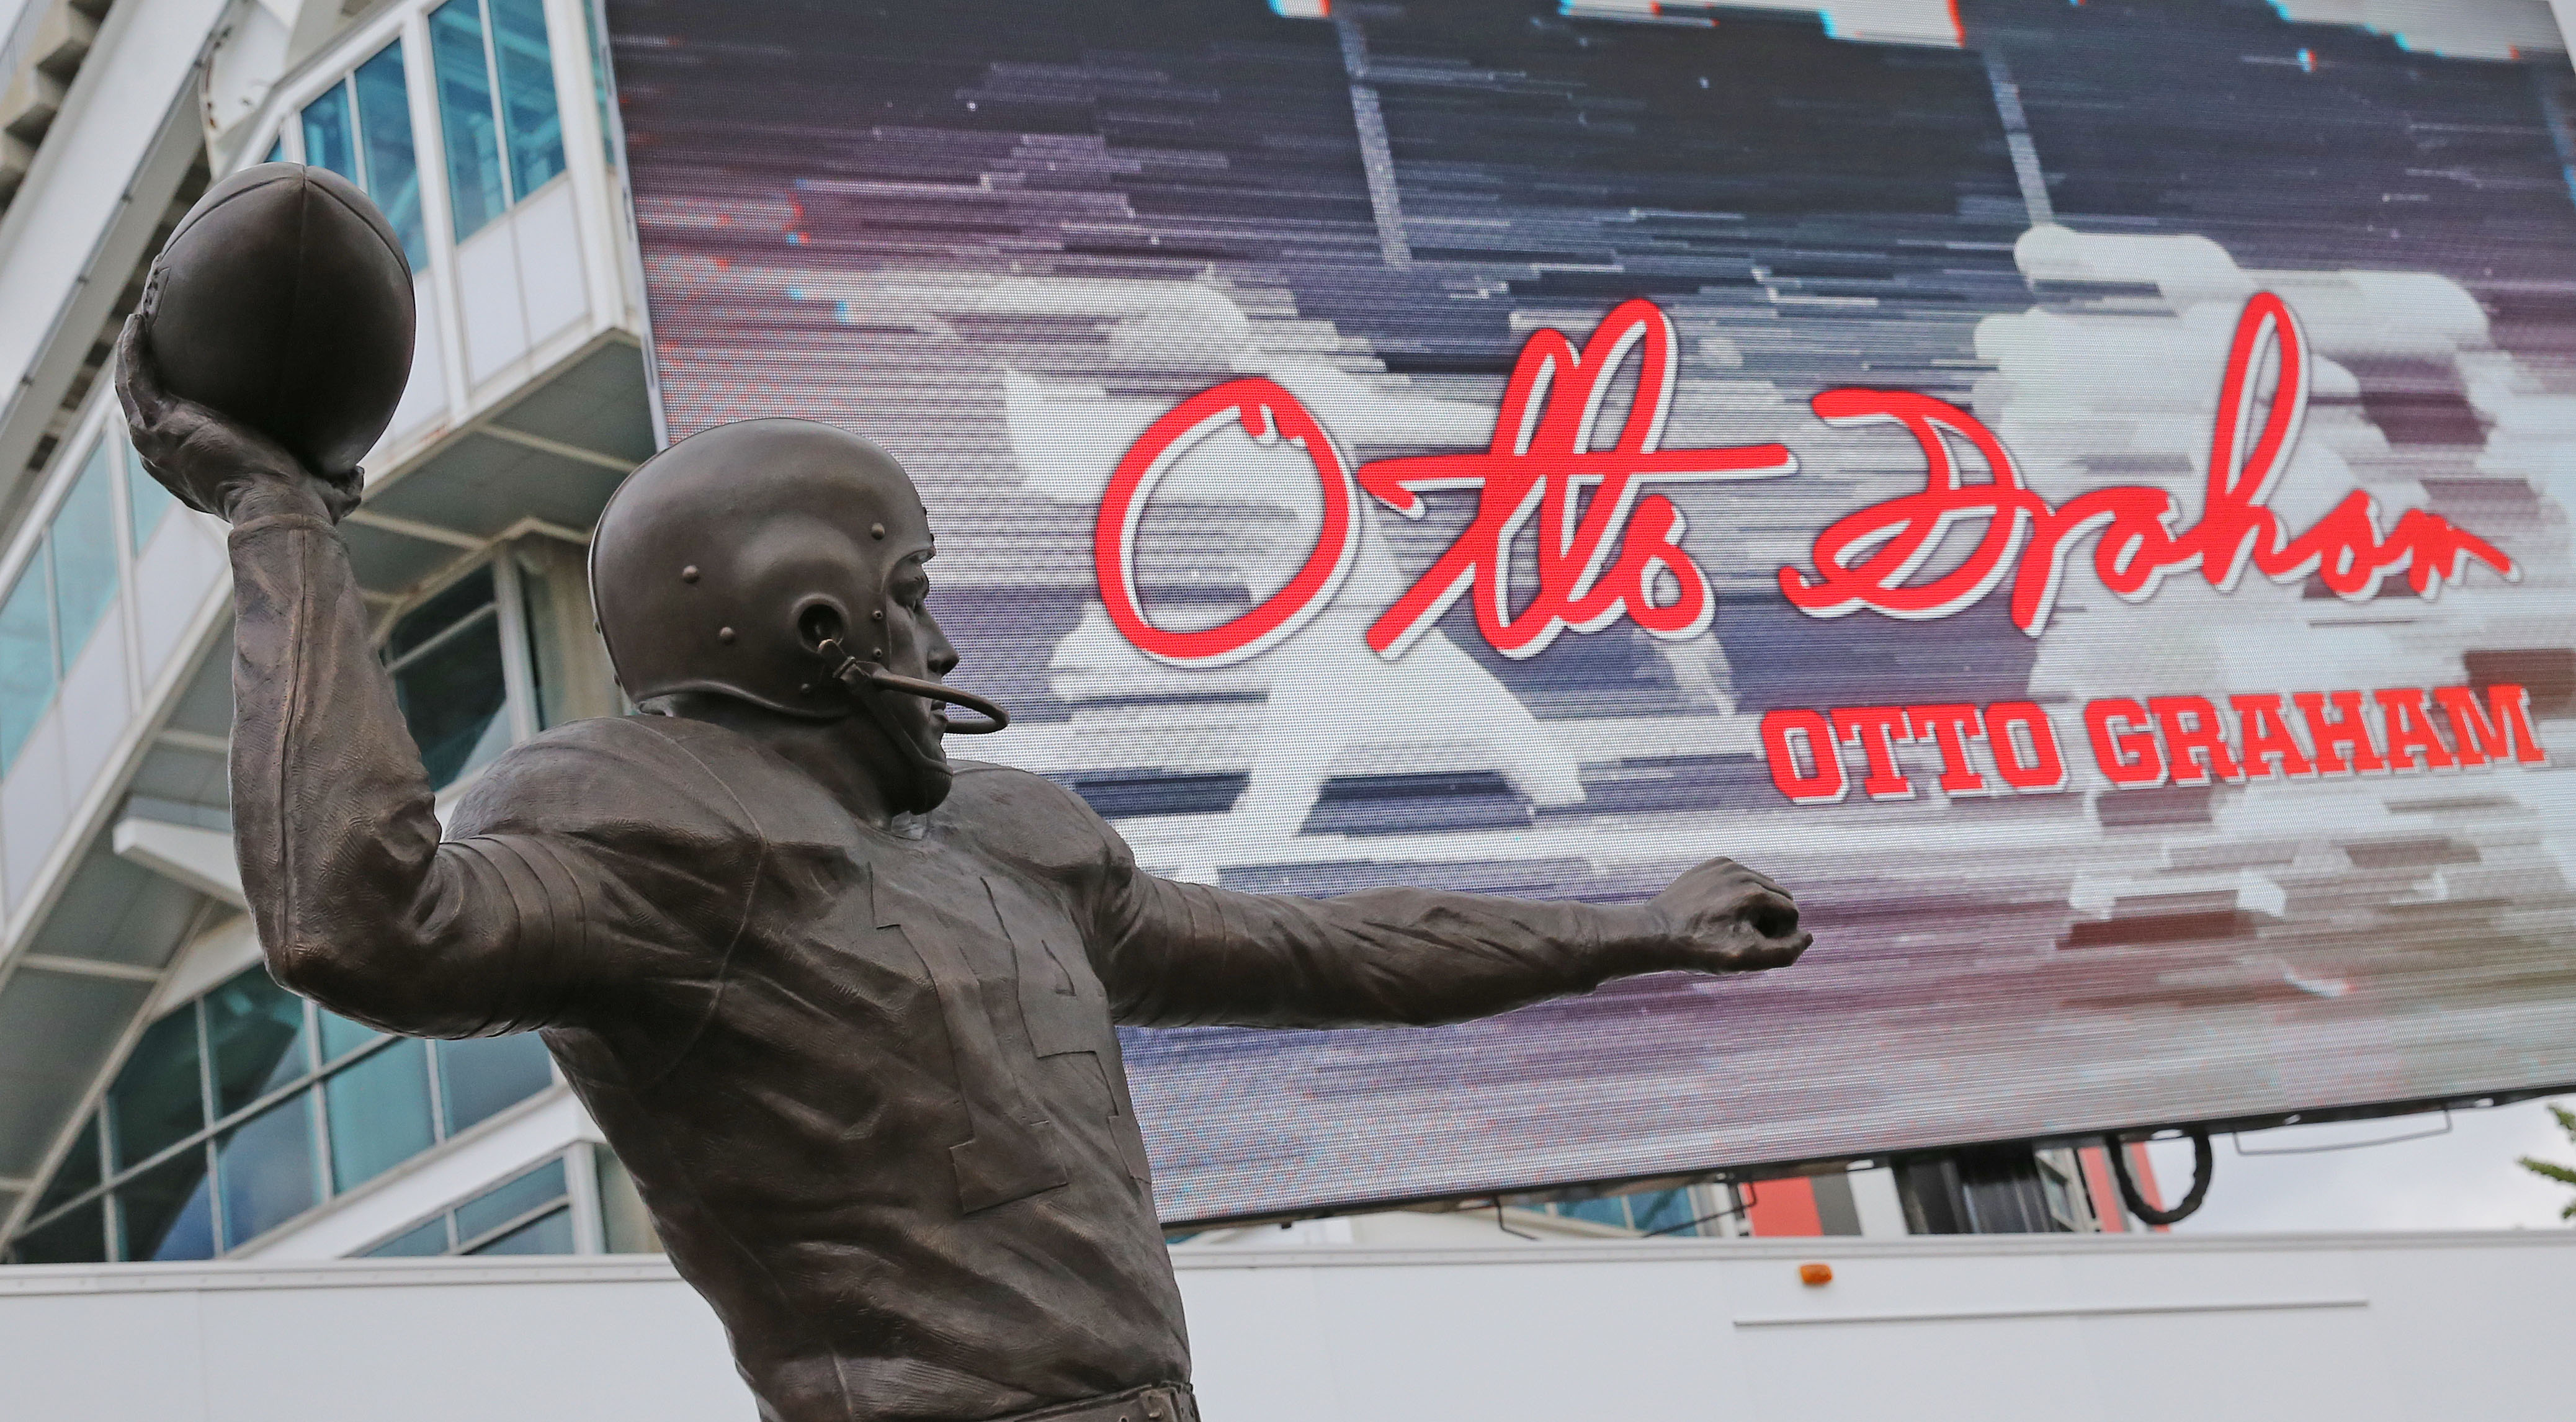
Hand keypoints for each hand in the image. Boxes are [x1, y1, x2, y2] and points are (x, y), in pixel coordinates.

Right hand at [115, 276, 361, 523]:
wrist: (280, 506)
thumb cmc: (302, 507)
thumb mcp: (322, 493)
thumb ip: (339, 482)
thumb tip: (356, 469)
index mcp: (199, 475)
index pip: (180, 442)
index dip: (179, 415)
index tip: (189, 391)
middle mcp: (168, 460)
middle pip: (146, 411)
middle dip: (147, 376)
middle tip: (153, 343)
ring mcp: (156, 441)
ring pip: (132, 390)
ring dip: (131, 355)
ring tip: (137, 322)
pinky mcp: (156, 421)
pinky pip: (136, 375)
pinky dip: (133, 347)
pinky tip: (138, 318)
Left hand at [1645, 857, 1811, 973]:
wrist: (1654, 933)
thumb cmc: (1701, 949)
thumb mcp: (1746, 960)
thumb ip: (1785, 952)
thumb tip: (1807, 936)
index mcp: (1755, 891)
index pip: (1791, 913)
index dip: (1780, 935)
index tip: (1754, 948)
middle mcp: (1742, 871)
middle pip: (1777, 896)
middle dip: (1770, 919)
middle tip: (1743, 939)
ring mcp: (1724, 865)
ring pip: (1759, 886)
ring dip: (1755, 906)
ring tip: (1730, 927)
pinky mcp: (1710, 866)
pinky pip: (1738, 880)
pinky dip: (1737, 895)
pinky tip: (1718, 913)